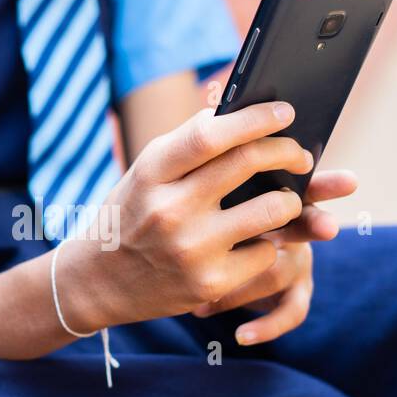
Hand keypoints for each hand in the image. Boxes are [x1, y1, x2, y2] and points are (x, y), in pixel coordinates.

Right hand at [58, 102, 313, 331]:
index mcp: (152, 172)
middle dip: (287, 153)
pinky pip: (265, 253)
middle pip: (247, 162)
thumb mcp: (145, 174)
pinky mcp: (210, 284)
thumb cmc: (131, 216)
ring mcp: (191, 249)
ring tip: (286, 200)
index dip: (256, 118)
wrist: (97, 282)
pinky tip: (257, 242)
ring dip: (290, 201)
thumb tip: (239, 114)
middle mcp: (170, 208)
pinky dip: (269, 243)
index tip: (286, 112)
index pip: (211, 133)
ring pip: (271, 209)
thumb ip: (187, 147)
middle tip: (299, 156)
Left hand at [190, 170, 358, 344]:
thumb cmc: (211, 219)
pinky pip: (292, 311)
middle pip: (306, 224)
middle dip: (316, 224)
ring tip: (208, 298)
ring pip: (282, 270)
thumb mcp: (215, 200)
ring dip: (243, 286)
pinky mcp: (294, 293)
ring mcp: (298, 261)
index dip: (327, 184)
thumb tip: (212, 146)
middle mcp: (295, 227)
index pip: (306, 186)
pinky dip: (267, 326)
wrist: (197, 263)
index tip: (350, 181)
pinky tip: (241, 336)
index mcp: (279, 198)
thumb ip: (220, 179)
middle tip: (328, 227)